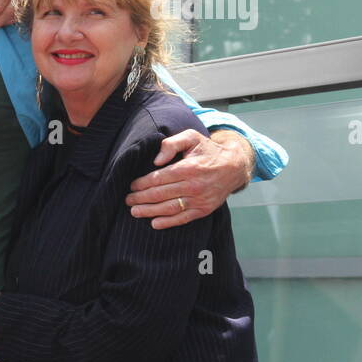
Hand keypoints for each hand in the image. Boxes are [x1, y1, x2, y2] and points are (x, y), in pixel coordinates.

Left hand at [126, 129, 252, 228]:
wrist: (234, 166)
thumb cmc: (207, 150)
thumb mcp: (191, 137)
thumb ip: (171, 143)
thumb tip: (156, 160)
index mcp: (188, 168)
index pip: (158, 178)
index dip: (142, 183)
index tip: (132, 185)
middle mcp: (194, 185)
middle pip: (160, 194)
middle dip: (140, 198)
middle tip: (128, 200)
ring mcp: (200, 199)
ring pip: (169, 208)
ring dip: (149, 211)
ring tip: (134, 212)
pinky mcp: (204, 209)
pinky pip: (184, 218)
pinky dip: (168, 222)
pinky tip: (154, 223)